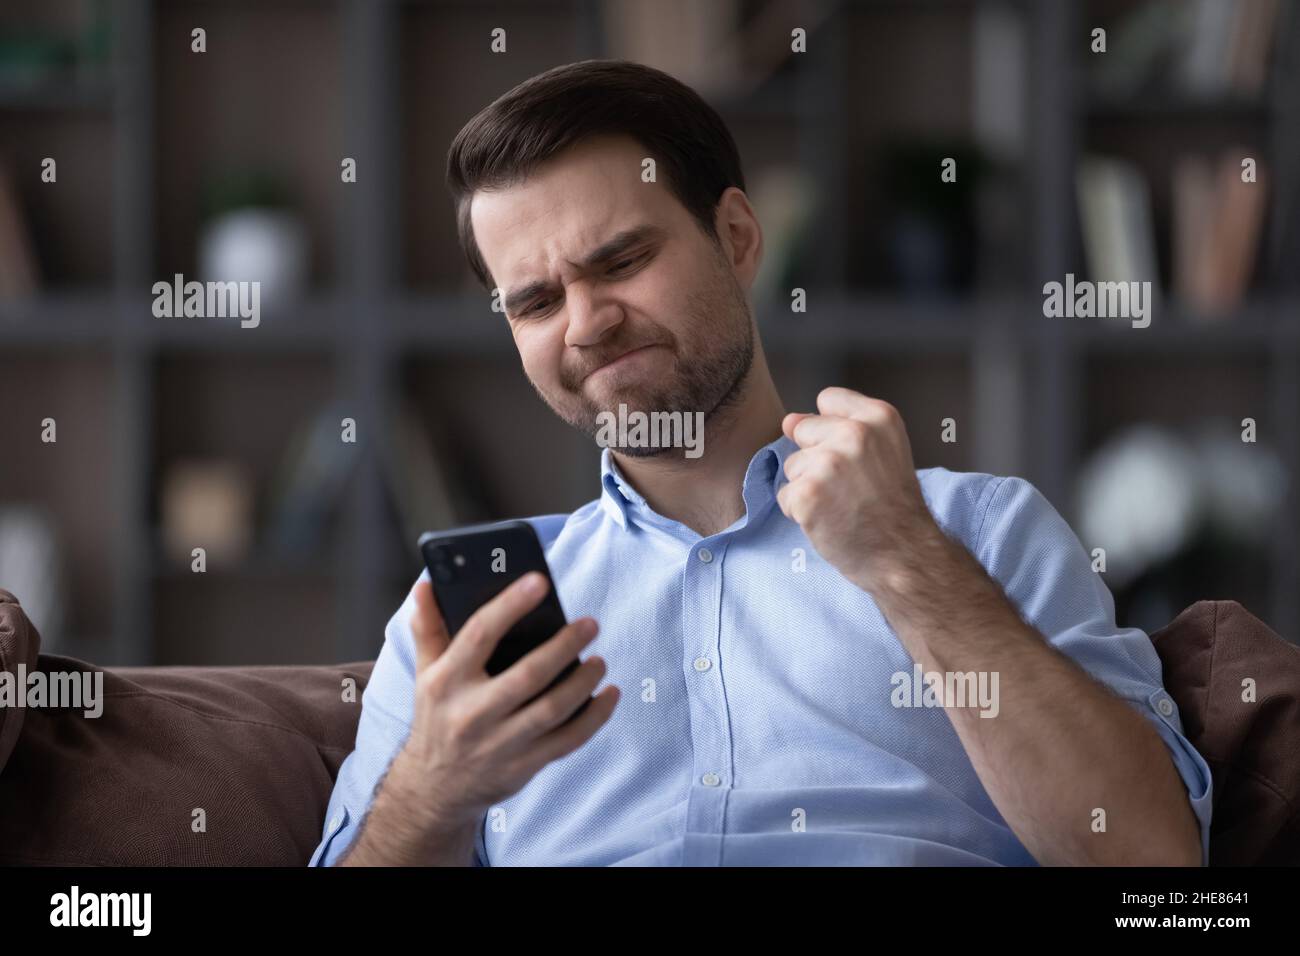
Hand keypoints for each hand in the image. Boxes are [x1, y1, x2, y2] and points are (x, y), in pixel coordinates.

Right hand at [400, 572, 619, 829]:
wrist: (435, 788)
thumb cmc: (437, 717)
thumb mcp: (425, 674)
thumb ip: (429, 629)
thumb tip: (426, 586)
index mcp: (445, 681)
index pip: (479, 634)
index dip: (510, 605)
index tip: (540, 581)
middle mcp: (471, 713)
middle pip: (527, 675)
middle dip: (563, 646)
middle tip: (590, 624)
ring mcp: (499, 743)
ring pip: (552, 709)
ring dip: (583, 681)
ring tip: (599, 661)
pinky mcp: (523, 766)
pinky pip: (568, 740)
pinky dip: (595, 717)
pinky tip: (609, 694)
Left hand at [777, 386, 937, 590]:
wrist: (905, 555)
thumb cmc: (896, 510)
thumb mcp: (885, 453)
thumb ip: (840, 428)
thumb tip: (789, 421)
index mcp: (878, 417)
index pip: (827, 399)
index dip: (831, 428)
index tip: (852, 454)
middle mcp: (854, 434)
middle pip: (802, 431)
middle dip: (815, 459)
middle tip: (850, 487)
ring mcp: (828, 464)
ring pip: (792, 466)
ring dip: (808, 488)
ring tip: (842, 505)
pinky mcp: (807, 494)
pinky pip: (785, 496)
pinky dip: (800, 513)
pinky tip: (830, 520)